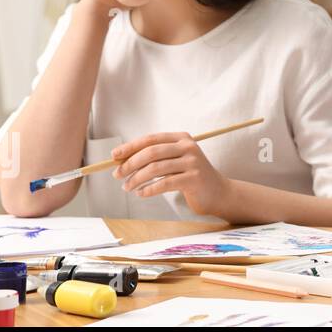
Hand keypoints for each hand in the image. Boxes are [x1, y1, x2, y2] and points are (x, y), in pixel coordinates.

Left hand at [111, 132, 231, 216]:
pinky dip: (148, 189)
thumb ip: (155, 157)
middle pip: (151, 152)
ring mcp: (193, 162)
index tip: (114, 156)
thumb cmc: (190, 176)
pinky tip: (142, 193)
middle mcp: (188, 147)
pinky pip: (164, 184)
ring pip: (155, 168)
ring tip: (127, 187)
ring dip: (136, 179)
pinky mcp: (194, 179)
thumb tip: (122, 160)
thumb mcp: (175, 160)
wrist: (217, 192)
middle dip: (130, 164)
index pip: (151, 139)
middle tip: (117, 175)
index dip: (130, 147)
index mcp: (182, 138)